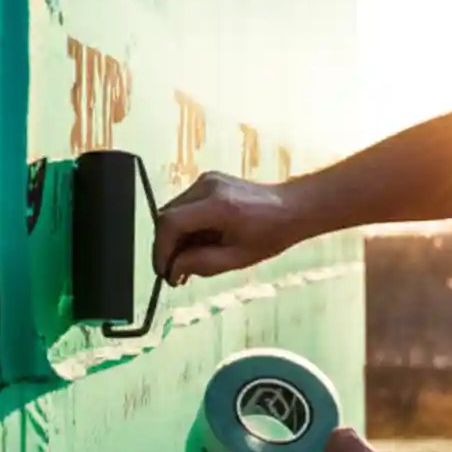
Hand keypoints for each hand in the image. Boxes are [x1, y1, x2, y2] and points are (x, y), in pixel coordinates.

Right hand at [152, 171, 301, 284]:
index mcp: (218, 205)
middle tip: (175, 271)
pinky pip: (184, 206)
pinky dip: (184, 226)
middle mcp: (207, 186)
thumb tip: (173, 270)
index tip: (164, 271)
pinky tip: (198, 243)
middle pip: (167, 216)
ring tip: (188, 260)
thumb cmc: (270, 234)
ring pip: (173, 211)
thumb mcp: (237, 258)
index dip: (161, 250)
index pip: (171, 223)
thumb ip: (202, 264)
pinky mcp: (207, 180)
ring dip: (175, 237)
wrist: (290, 207)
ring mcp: (206, 179)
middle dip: (166, 246)